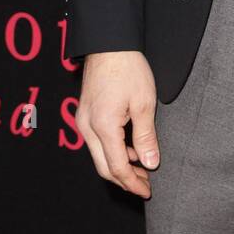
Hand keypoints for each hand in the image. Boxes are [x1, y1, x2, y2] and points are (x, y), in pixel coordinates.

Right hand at [75, 50, 159, 197]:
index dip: (132, 182)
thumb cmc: (128, 68)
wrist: (108, 42)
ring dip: (119, 165)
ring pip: (99, 155)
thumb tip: (150, 163)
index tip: (147, 191)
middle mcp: (87, 127)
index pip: (117, 167)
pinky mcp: (85, 113)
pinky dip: (112, 150)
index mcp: (103, 126)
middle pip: (103, 166)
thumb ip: (146, 136)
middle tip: (145, 185)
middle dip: (125, 179)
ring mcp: (83, 120)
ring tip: (142, 166)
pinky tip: (129, 148)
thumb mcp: (144, 103)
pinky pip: (96, 141)